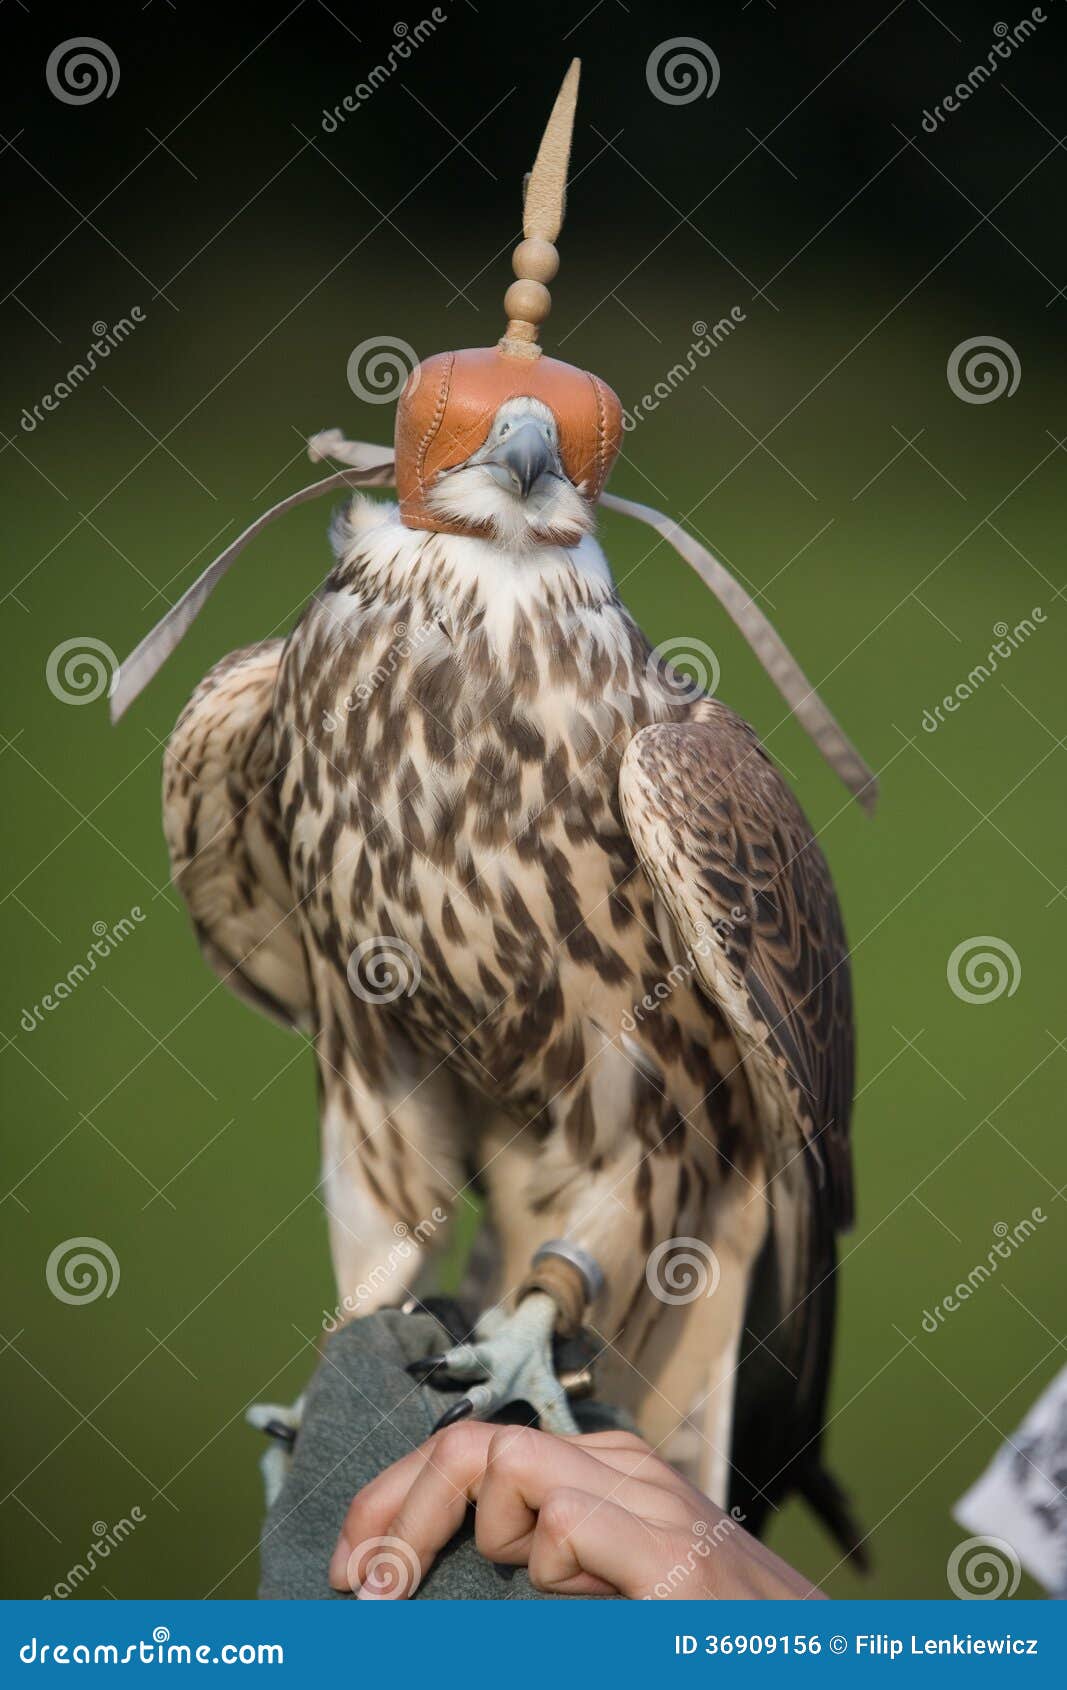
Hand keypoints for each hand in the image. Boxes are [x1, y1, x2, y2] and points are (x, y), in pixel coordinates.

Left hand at [328, 1422, 824, 1598]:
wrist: (814, 1663)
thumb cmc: (714, 1638)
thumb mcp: (609, 1606)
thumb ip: (548, 1582)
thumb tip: (430, 1592)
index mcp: (614, 1490)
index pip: (487, 1452)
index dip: (402, 1498)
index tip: (360, 1567)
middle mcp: (634, 1481)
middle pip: (481, 1445)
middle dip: (396, 1502)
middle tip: (357, 1576)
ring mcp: (661, 1512)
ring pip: (514, 1464)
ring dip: (457, 1532)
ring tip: (461, 1593)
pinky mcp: (678, 1562)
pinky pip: (567, 1520)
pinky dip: (537, 1560)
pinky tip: (563, 1600)